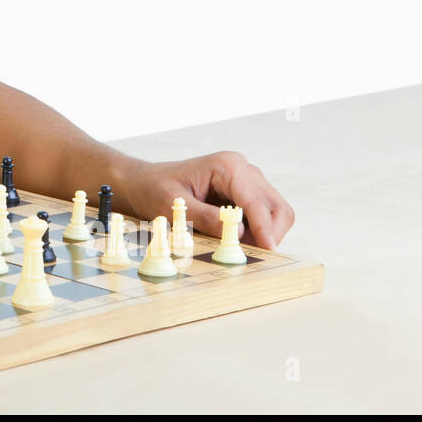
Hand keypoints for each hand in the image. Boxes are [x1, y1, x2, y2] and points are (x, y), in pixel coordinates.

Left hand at [118, 151, 294, 248]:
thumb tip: (238, 232)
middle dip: (270, 232)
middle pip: (276, 206)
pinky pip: (262, 215)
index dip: (265, 228)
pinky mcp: (244, 192)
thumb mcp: (174, 206)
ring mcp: (246, 180)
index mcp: (227, 166)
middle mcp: (242, 169)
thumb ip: (205, 218)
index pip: (256, 201)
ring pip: (274, 211)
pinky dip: (256, 231)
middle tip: (255, 254)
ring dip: (264, 233)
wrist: (145, 181)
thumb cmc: (155, 189)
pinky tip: (234, 239)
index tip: (269, 249)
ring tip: (239, 246)